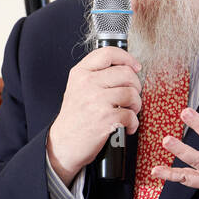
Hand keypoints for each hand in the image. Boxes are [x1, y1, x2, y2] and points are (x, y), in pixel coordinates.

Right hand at [47, 47, 142, 186]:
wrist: (62, 144)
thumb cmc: (74, 118)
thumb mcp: (77, 89)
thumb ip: (96, 75)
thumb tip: (128, 68)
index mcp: (80, 73)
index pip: (108, 53)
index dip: (127, 58)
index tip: (135, 67)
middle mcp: (87, 83)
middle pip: (126, 73)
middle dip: (135, 86)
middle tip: (131, 96)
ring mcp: (96, 100)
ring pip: (132, 94)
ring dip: (136, 106)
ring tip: (128, 112)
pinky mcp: (105, 118)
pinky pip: (131, 114)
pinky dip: (133, 123)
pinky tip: (126, 126)